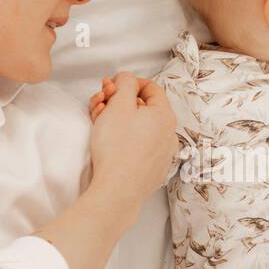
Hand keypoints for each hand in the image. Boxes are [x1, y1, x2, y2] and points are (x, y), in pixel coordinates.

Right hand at [88, 72, 176, 206]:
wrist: (117, 190)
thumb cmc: (117, 148)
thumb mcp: (119, 104)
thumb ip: (125, 84)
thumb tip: (127, 79)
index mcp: (165, 115)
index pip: (151, 87)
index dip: (129, 83)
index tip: (113, 87)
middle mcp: (169, 134)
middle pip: (143, 108)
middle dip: (119, 102)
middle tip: (102, 103)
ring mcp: (162, 154)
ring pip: (139, 127)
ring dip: (119, 119)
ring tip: (100, 122)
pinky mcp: (152, 170)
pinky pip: (139, 146)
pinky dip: (125, 139)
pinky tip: (109, 142)